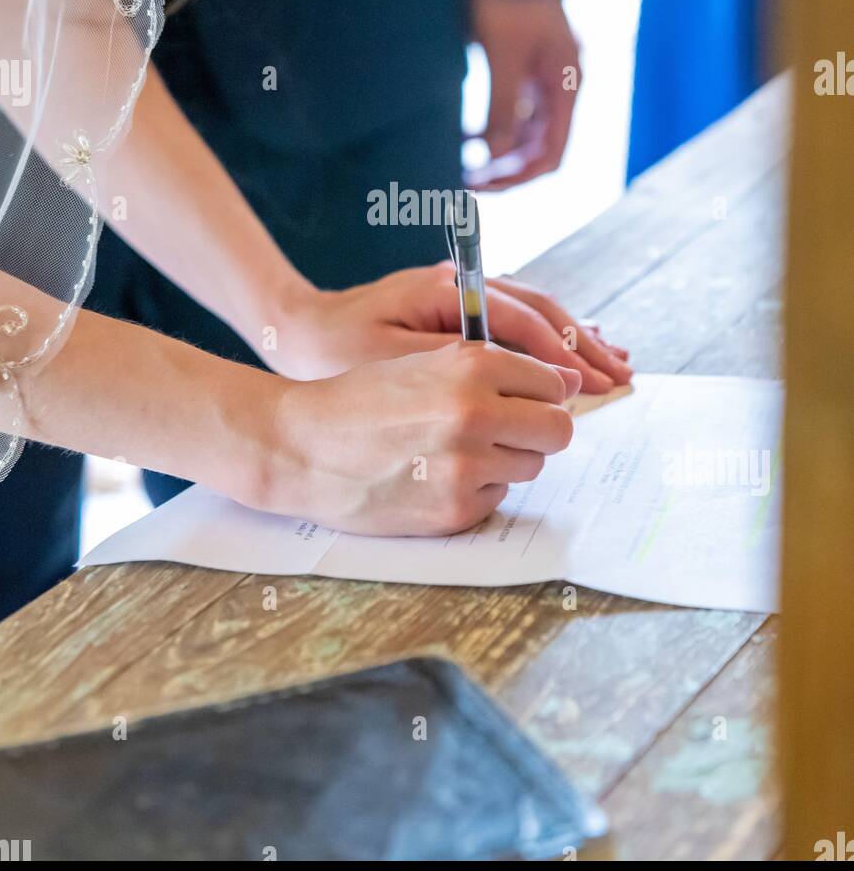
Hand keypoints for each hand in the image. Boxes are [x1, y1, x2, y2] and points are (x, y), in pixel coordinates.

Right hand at [261, 342, 579, 535]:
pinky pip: (499, 497)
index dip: (538, 393)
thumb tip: (568, 383)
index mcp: (471, 367)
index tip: (523, 400)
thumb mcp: (425, 361)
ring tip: (457, 450)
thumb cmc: (362, 399)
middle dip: (538, 430)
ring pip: (531, 466)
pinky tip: (436, 475)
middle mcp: (475, 414)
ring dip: (507, 459)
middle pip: (558, 430)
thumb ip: (494, 368)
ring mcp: (467, 467)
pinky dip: (478, 488)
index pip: (552, 384)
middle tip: (506, 430)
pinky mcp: (454, 509)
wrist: (302, 446)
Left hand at [274, 261, 630, 393]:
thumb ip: (454, 364)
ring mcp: (460, 294)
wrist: (294, 328)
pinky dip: (547, 342)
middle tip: (623, 375)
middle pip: (539, 309)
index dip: (563, 354)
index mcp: (446, 290)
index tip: (594, 384)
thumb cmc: (334, 349)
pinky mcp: (455, 311)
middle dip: (583, 343)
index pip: (522, 319)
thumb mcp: (390, 362)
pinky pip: (513, 324)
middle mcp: (460, 284)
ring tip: (615, 363)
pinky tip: (573, 356)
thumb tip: (516, 373)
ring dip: (573, 340)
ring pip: (533, 313)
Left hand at [468, 0, 581, 189]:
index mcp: (565, 85)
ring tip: (456, 165)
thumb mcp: (501, 51)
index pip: (550, 154)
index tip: (480, 185)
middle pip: (536, 149)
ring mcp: (540, 79)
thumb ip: (503, 106)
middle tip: (461, 182)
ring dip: (492, 154)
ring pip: (520, 135)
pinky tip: (460, 137)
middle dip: (501, 171)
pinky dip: (486, 130)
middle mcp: (557, 88)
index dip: (517, 177)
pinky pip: (508, 114)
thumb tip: (495, 157)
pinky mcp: (520, 69)